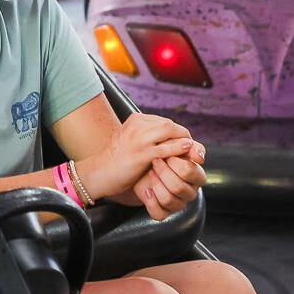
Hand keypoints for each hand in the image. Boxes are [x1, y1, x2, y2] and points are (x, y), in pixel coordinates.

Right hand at [80, 113, 201, 200]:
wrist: (98, 173)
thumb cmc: (116, 161)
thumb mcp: (132, 142)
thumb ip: (150, 138)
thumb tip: (172, 141)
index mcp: (135, 120)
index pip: (164, 122)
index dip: (179, 132)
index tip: (187, 142)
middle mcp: (136, 125)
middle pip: (169, 124)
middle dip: (185, 135)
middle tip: (194, 147)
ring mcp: (138, 138)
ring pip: (169, 132)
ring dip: (185, 141)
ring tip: (194, 151)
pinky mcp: (140, 153)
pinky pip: (165, 149)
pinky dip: (179, 149)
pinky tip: (186, 152)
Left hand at [133, 150, 206, 220]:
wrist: (141, 166)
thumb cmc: (161, 154)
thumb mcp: (174, 145)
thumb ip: (190, 147)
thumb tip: (200, 156)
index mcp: (197, 176)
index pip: (189, 171)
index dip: (173, 162)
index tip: (165, 154)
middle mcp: (190, 192)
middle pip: (178, 187)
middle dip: (162, 172)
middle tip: (154, 162)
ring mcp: (178, 203)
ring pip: (168, 200)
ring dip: (155, 183)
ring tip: (150, 173)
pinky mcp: (164, 211)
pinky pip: (159, 214)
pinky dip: (150, 202)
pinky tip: (147, 190)